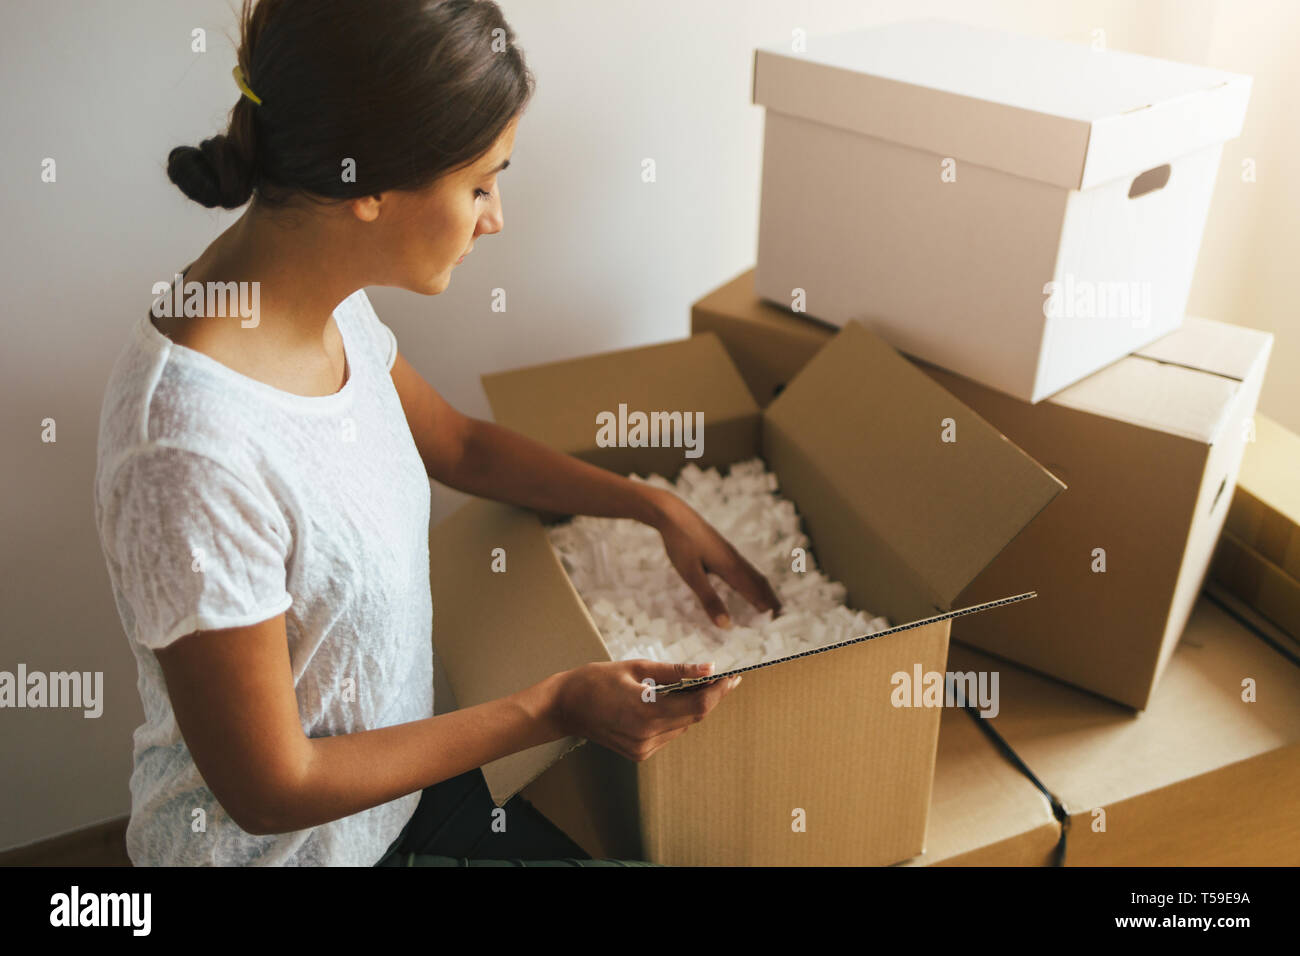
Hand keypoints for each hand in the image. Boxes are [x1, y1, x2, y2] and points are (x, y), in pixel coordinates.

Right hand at [550, 660, 741, 760]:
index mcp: (645, 712)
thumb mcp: (636, 667)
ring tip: (699, 684)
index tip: (733, 676)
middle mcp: (646, 736)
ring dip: (694, 706)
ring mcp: (643, 748)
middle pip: (695, 717)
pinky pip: (670, 733)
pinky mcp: (640, 753)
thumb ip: (675, 671)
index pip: (697, 704)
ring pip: (684, 725)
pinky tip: (673, 700)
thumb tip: (708, 668)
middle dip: (712, 696)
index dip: (719, 690)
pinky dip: (677, 716)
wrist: (564, 707)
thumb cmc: (595, 680)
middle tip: (725, 677)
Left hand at [649, 489, 782, 627]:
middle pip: (760, 582)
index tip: (776, 622)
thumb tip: (726, 625)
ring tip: (769, 603)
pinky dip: (754, 581)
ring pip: (754, 574)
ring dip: (764, 590)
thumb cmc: (681, 544)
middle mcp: (735, 560)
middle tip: (780, 616)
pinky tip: (747, 583)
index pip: (755, 592)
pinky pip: (746, 568)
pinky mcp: (723, 548)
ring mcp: (730, 552)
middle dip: (770, 600)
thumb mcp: (691, 575)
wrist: (673, 514)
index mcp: (730, 568)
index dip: (766, 607)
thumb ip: (709, 599)